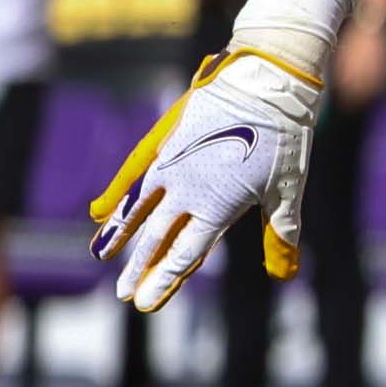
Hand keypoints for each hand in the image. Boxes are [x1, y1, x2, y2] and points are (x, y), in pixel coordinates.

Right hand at [90, 46, 325, 312]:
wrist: (264, 83)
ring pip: (138, 209)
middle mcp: (188, 192)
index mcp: (218, 208)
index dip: (165, 280)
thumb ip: (280, 234)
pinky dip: (115, 196)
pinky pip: (132, 175)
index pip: (186, 254)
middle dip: (140, 268)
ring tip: (99, 257)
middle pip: (158, 238)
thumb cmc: (284, 139)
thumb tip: (284, 277)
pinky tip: (98, 213)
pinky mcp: (163, 144)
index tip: (145, 303)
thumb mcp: (287, 190)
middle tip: (122, 294)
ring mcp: (171, 167)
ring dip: (119, 235)